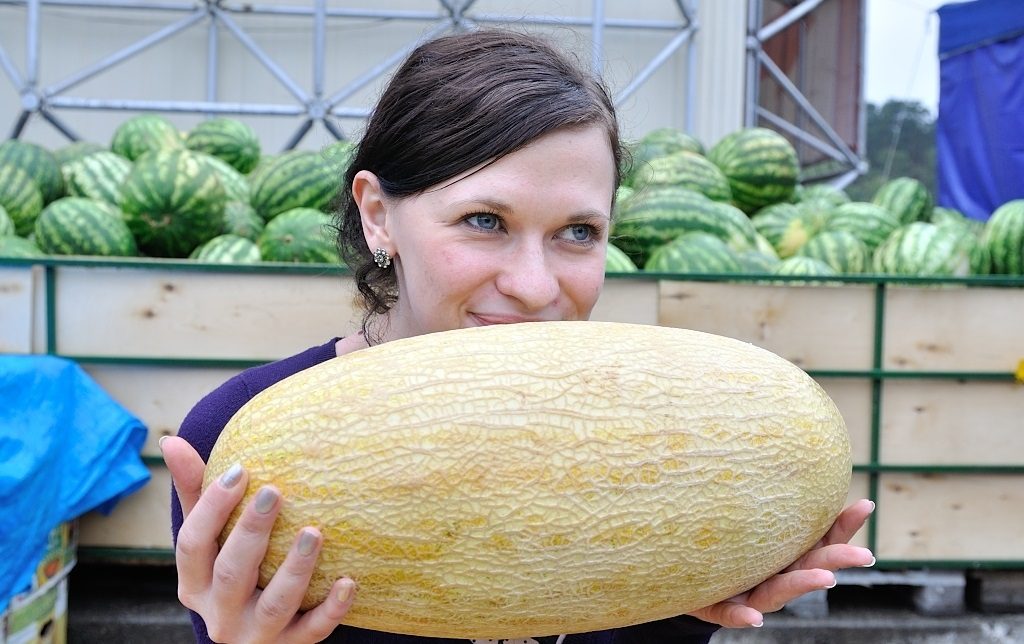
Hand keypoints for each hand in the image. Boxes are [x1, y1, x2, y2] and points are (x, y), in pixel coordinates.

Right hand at [162, 436, 355, 642]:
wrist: (258, 632)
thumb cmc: (231, 567)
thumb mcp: (210, 537)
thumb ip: (196, 492)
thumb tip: (171, 440)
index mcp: (194, 583)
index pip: (193, 544)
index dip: (212, 507)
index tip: (241, 469)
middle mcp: (218, 615)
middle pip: (231, 573)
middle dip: (251, 532)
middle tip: (276, 491)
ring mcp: (254, 636)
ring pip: (274, 605)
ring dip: (296, 570)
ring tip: (314, 531)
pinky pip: (311, 632)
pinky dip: (331, 610)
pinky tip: (349, 582)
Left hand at [686, 498, 874, 627]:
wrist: (684, 580)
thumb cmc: (723, 546)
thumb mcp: (744, 520)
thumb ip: (762, 499)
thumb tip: (775, 450)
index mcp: (785, 557)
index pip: (820, 539)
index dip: (844, 525)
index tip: (867, 505)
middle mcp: (775, 577)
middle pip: (810, 568)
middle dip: (837, 560)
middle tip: (865, 556)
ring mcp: (750, 595)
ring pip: (779, 592)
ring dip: (804, 585)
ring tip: (827, 579)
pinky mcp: (720, 610)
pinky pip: (732, 614)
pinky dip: (744, 617)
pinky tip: (754, 618)